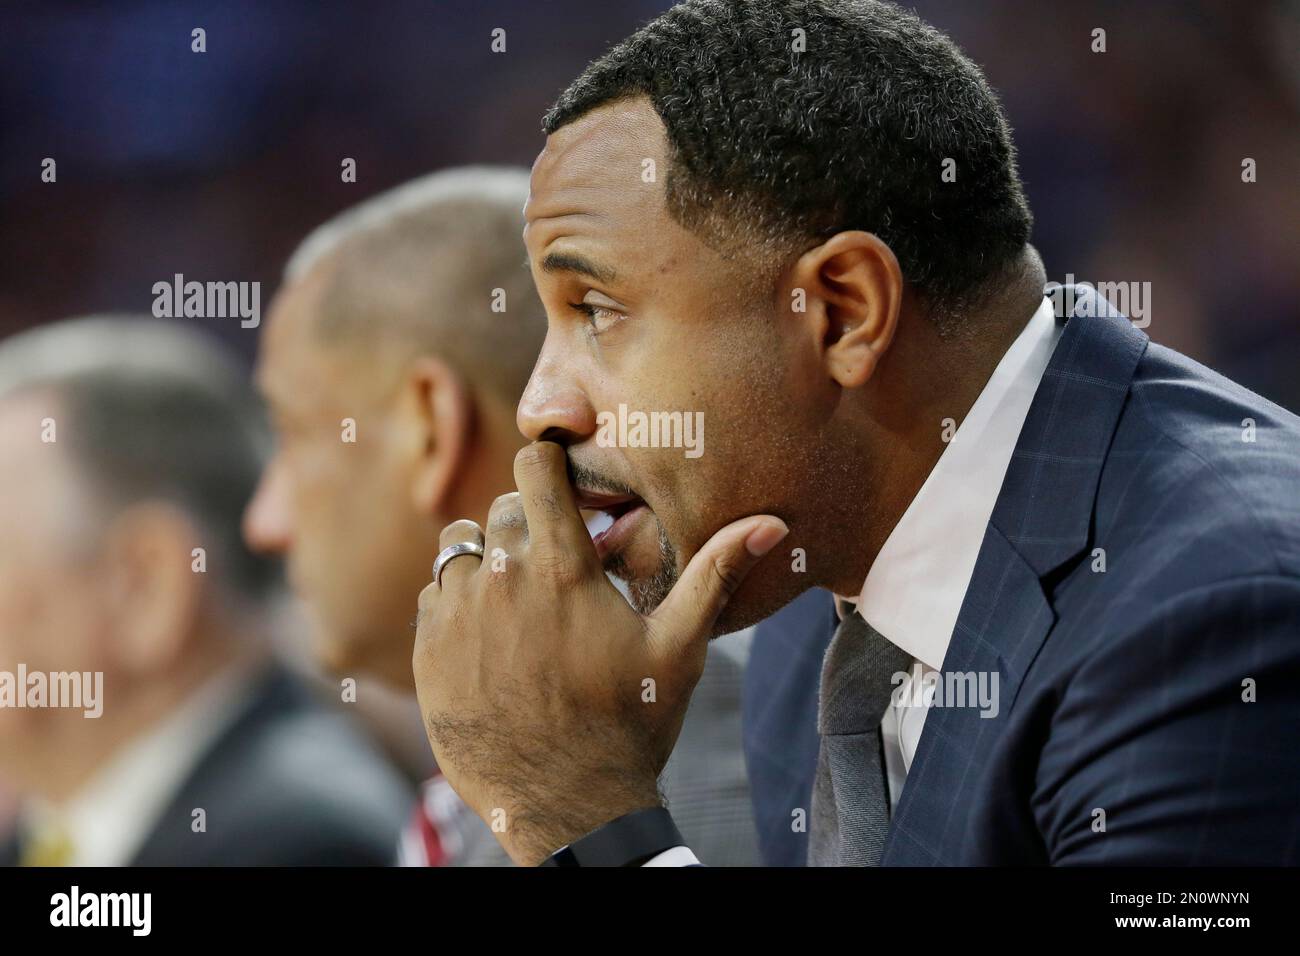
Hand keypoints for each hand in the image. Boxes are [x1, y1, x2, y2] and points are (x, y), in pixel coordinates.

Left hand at [412, 441, 786, 864]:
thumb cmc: (630, 724)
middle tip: (558, 562)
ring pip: (462, 548)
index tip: (564, 483)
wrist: (566, 807)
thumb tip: (773, 523)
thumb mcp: (679, 648)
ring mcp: (457, 614)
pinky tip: (493, 638)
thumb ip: (716, 573)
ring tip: (523, 600)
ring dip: (489, 560)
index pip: (534, 466)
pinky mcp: (429, 650)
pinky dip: (459, 603)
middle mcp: (501, 578)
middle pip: (501, 508)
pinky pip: (435, 596)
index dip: (548, 465)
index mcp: (563, 565)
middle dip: (529, 522)